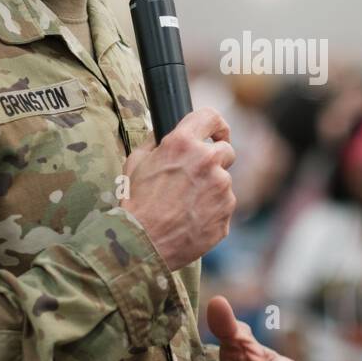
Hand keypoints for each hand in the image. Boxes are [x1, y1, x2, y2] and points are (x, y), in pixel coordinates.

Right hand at [120, 107, 236, 270]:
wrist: (142, 243)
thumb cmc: (135, 202)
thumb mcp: (136, 162)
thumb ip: (155, 143)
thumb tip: (163, 135)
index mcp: (183, 144)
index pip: (210, 117)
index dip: (216, 124)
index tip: (217, 132)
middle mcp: (207, 162)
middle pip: (226, 151)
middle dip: (214, 160)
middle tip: (195, 176)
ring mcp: (221, 188)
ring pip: (223, 182)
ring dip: (210, 189)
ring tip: (184, 205)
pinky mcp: (226, 213)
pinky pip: (223, 207)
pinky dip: (211, 211)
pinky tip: (190, 220)